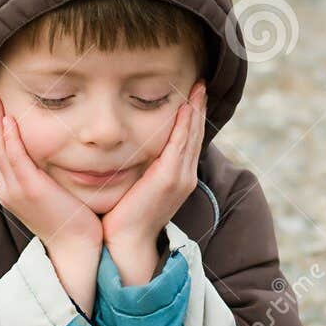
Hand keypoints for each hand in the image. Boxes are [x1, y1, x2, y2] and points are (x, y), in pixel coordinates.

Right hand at [0, 92, 102, 257]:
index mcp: (7, 190)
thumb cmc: (66, 221)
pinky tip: (8, 120)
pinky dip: (9, 139)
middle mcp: (6, 189)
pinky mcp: (31, 189)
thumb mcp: (45, 195)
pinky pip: (15, 159)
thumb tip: (39, 159)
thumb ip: (37, 176)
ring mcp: (15, 190)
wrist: (75, 247)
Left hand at [101, 80, 206, 261]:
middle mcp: (184, 176)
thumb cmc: (124, 217)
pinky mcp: (169, 179)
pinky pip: (180, 144)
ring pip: (191, 136)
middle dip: (198, 108)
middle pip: (195, 134)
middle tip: (201, 83)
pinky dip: (185, 124)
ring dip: (195, 110)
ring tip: (198, 88)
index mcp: (178, 178)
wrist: (125, 242)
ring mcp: (180, 178)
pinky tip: (186, 106)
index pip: (188, 140)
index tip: (193, 95)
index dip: (192, 117)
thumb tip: (131, 150)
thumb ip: (141, 168)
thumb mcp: (137, 186)